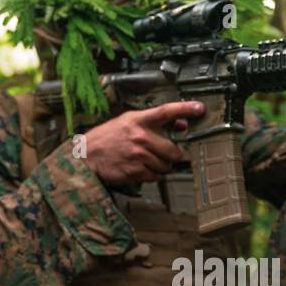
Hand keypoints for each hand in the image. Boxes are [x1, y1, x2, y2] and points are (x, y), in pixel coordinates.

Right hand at [83, 100, 205, 187]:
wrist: (86, 156)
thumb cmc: (108, 137)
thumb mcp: (128, 122)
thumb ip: (153, 123)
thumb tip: (181, 125)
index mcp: (139, 120)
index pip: (166, 111)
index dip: (185, 109)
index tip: (199, 108)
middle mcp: (141, 137)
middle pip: (175, 150)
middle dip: (173, 155)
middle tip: (165, 153)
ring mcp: (139, 155)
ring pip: (166, 166)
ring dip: (162, 166)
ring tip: (148, 160)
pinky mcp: (136, 171)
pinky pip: (155, 176)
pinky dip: (152, 175)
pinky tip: (141, 168)